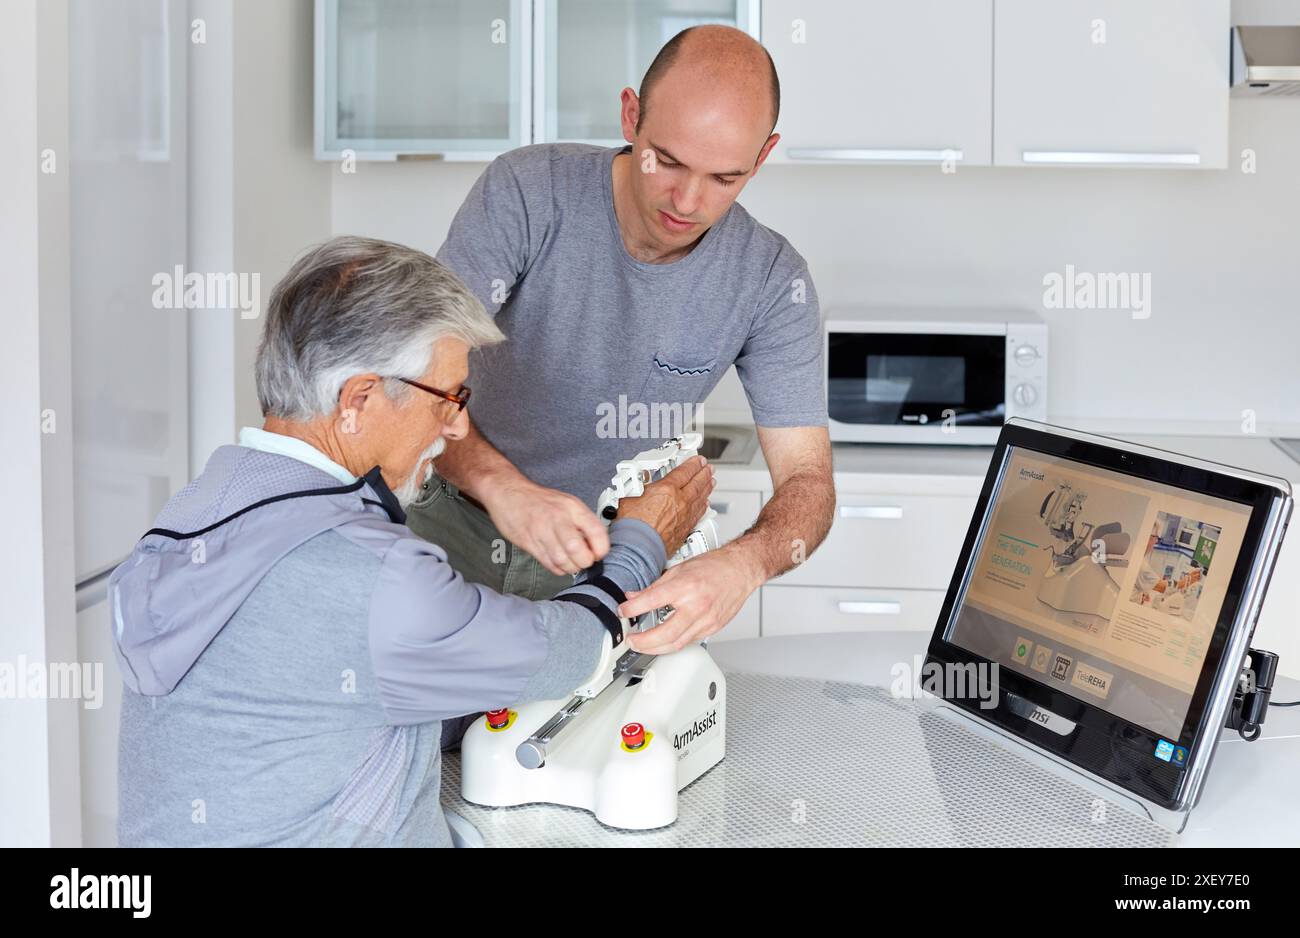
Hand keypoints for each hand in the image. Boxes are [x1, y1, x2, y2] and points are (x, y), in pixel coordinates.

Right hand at [481, 477, 609, 575]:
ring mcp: (542, 531)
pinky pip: (549, 563)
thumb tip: (596, 546)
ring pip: (563, 560)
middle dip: (584, 562)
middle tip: (583, 560)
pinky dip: (558, 568)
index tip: (599, 553)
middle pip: (578, 550)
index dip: (601, 549)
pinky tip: (558, 562)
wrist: (508, 492)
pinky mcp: (528, 542)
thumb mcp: (566, 503)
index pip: (596, 532)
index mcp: (572, 507)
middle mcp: (558, 518)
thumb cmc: (540, 500)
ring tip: (570, 562)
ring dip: (570, 567)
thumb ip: (582, 522)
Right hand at [616, 455, 714, 555]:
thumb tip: (638, 489)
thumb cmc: (632, 526)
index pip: (685, 471)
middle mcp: (680, 501)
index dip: (693, 464)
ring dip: (707, 488)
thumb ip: (640, 490)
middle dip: (704, 473)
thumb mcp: (630, 497)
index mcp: (667, 489)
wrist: (638, 548)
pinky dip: (703, 506)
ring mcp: (685, 516)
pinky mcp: (686, 529)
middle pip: (697, 483)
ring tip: (711, 482)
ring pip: (701, 498)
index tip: (697, 460)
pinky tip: (705, 504)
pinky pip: (699, 513)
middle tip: (708, 468)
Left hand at [617, 545, 763, 653]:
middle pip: (665, 634)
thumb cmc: (714, 566)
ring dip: (655, 648)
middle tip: (631, 640)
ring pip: (677, 644)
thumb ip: (655, 586)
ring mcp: (706, 620)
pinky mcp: (713, 628)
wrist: (740, 570)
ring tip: (643, 645)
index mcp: (686, 586)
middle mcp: (697, 605)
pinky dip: (673, 643)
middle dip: (643, 642)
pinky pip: (689, 641)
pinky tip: (664, 641)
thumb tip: (634, 597)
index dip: (632, 609)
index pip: (651, 601)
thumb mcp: (679, 569)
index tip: (623, 612)